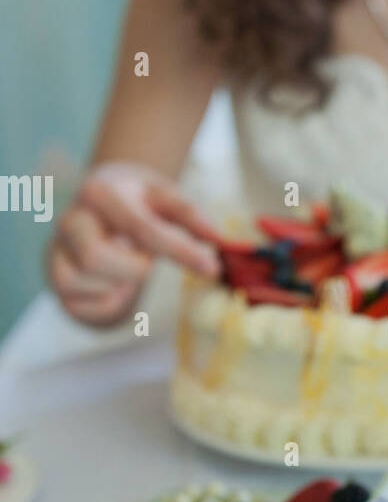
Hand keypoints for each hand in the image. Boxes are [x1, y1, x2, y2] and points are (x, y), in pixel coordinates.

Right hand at [48, 162, 220, 326]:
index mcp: (98, 193)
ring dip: (122, 284)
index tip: (212, 268)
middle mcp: (69, 221)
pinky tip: (115, 283)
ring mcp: (56, 253)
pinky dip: (110, 302)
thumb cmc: (135, 201)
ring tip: (127, 266)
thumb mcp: (163, 196)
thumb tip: (217, 238)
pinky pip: (83, 308)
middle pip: (94, 258)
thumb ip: (190, 213)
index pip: (140, 228)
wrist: (97, 203)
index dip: (180, 251)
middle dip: (133, 269)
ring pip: (87, 286)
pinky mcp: (56, 283)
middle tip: (145, 260)